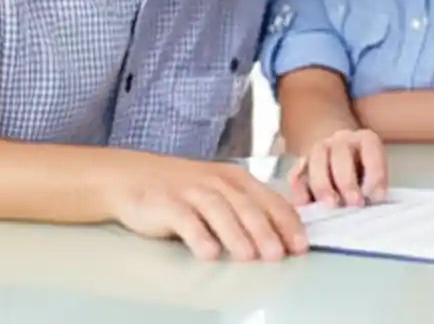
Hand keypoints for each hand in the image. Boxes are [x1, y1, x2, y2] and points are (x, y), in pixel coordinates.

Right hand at [108, 156, 308, 262]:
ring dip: (235, 235)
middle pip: (246, 206)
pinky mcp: (166, 202)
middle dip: (265, 231)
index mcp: (237, 178)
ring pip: (219, 211)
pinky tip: (208, 253)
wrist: (133, 176)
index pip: (269, 200)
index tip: (300, 245)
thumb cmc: (183, 188)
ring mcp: (191, 190)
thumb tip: (283, 236)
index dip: (287, 223)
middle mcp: (217, 181)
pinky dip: (198, 236)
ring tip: (248, 256)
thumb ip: (248, 207)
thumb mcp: (220, 190)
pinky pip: (185, 219)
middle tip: (277, 255)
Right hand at [287, 129, 386, 207]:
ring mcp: (319, 150)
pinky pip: (296, 175)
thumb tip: (372, 203)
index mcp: (365, 139)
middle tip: (354, 203)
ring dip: (323, 185)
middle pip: (340, 154)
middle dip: (347, 181)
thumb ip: (375, 186)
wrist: (339, 161)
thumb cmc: (364, 175)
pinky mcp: (301, 165)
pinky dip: (299, 190)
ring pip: (316, 161)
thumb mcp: (377, 175)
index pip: (370, 149)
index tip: (376, 197)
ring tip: (331, 205)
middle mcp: (341, 140)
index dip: (375, 174)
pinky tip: (305, 204)